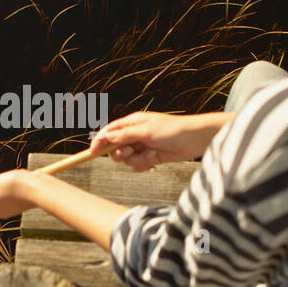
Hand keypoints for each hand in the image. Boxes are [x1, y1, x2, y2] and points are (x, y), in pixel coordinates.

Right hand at [88, 111, 215, 170]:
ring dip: (135, 160)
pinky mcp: (151, 156)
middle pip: (115, 147)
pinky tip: (154, 159)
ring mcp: (143, 146)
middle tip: (130, 152)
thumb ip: (125, 136)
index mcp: (132, 122)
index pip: (110, 131)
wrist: (195, 139)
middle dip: (120, 153)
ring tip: (149, 154)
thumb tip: (106, 137)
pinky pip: (138, 164)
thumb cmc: (172, 129)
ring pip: (127, 158)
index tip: (92, 152)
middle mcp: (135, 134)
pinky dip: (144, 164)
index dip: (99, 141)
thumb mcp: (145, 131)